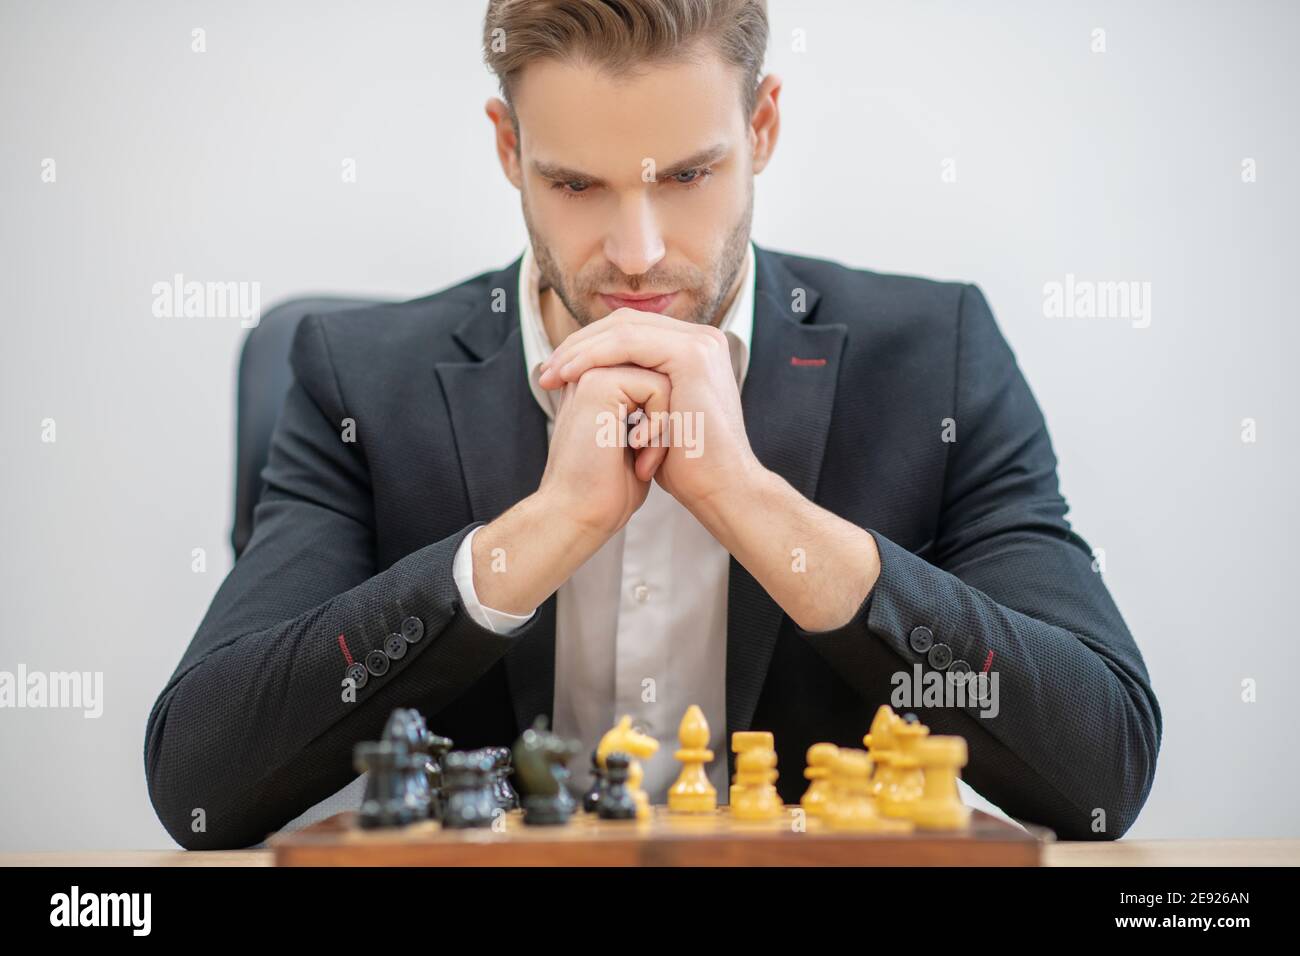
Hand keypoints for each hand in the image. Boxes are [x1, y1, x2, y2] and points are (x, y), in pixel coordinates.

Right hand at [536, 362, 671, 537]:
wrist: (579, 515)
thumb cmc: (606, 490)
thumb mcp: (635, 442)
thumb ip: (647, 411)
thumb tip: (681, 395)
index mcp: (595, 385)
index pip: (654, 377)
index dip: (662, 416)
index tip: (641, 456)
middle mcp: (591, 374)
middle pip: (660, 374)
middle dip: (664, 416)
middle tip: (644, 457)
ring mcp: (591, 374)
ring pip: (662, 379)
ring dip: (663, 423)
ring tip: (643, 456)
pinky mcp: (598, 384)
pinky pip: (658, 387)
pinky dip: (659, 424)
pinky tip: (638, 451)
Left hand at [537, 309, 761, 511]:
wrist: (720, 489)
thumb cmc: (688, 466)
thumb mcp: (656, 419)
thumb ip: (637, 391)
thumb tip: (595, 381)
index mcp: (695, 350)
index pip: (631, 331)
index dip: (590, 346)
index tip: (556, 371)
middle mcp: (703, 339)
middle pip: (625, 323)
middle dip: (579, 344)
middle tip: (546, 371)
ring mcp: (700, 343)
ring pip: (623, 329)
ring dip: (580, 349)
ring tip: (551, 374)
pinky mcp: (692, 355)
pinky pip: (628, 343)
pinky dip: (594, 355)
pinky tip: (570, 374)